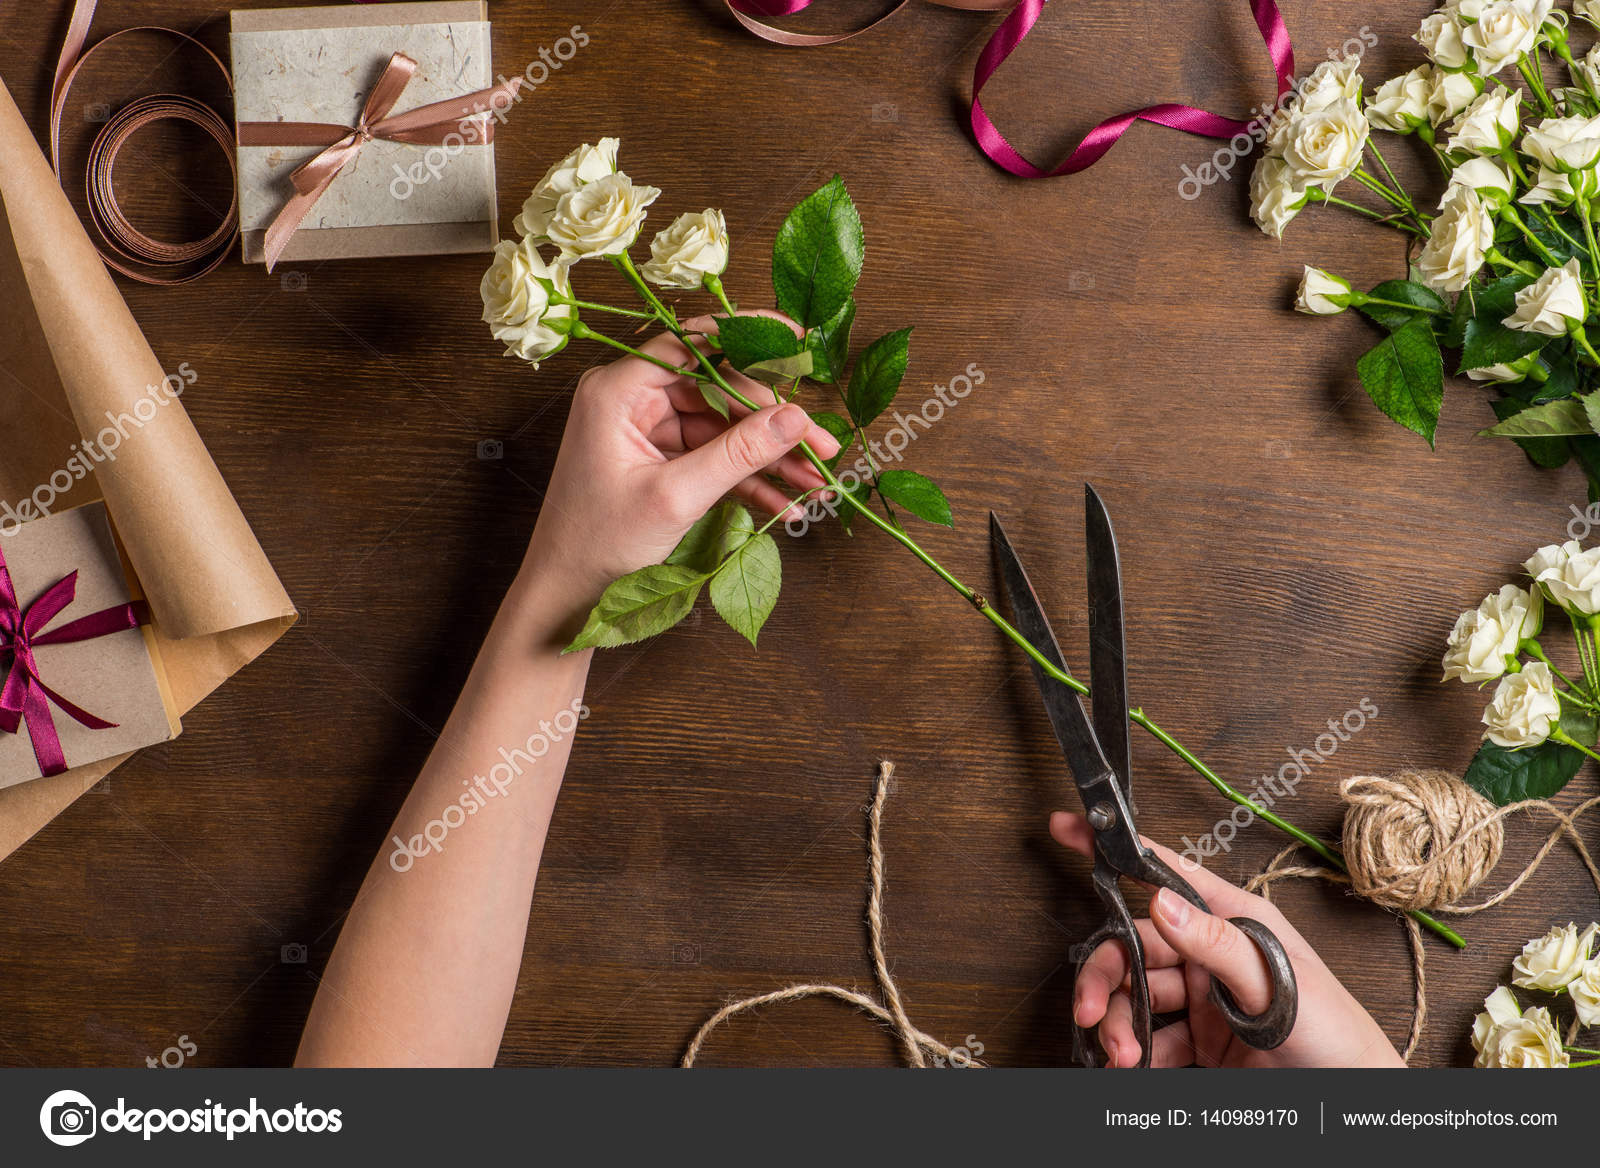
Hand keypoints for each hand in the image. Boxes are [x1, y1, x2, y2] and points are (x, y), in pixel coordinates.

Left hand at [522, 315, 839, 615]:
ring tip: (816, 484)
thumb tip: (795, 417)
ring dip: (770, 459)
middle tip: (823, 447)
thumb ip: (738, 453)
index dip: (749, 337)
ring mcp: (648, 432)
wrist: (567, 595)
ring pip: (725, 429)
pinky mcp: (662, 462)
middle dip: (773, 423)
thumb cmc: (598, 544)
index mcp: (618, 391)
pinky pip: (715, 459)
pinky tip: (787, 504)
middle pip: (720, 391)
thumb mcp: (674, 497)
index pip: (693, 343)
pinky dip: (749, 481)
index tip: (797, 340)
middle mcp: (632, 400)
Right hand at [1050, 811, 1404, 1067]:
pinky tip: (1137, 1063)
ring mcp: (1204, 1000)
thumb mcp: (1277, 982)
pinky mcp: (1201, 1042)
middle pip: (1135, 949)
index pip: (1165, 873)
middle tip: (1089, 1010)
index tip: (1071, 829)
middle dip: (1105, 979)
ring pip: (1136, 997)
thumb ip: (1218, 942)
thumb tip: (1162, 901)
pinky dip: (1135, 1052)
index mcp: (1235, 921)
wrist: (1351, 1103)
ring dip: (1119, 1025)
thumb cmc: (1338, 1035)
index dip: (1116, 849)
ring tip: (1124, 1054)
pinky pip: (1150, 1039)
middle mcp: (1214, 955)